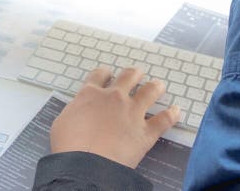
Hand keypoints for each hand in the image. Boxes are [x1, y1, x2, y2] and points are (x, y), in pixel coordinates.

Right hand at [50, 67, 180, 168]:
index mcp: (91, 94)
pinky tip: (177, 110)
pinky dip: (172, 114)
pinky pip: (164, 119)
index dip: (105, 73)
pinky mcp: (146, 132)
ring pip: (150, 91)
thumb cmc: (69, 146)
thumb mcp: (62, 122)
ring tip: (159, 85)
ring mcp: (132, 113)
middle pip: (128, 76)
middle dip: (134, 74)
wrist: (85, 165)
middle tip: (137, 75)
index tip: (107, 75)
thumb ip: (74, 111)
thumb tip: (78, 112)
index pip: (100, 75)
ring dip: (156, 86)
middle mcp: (114, 98)